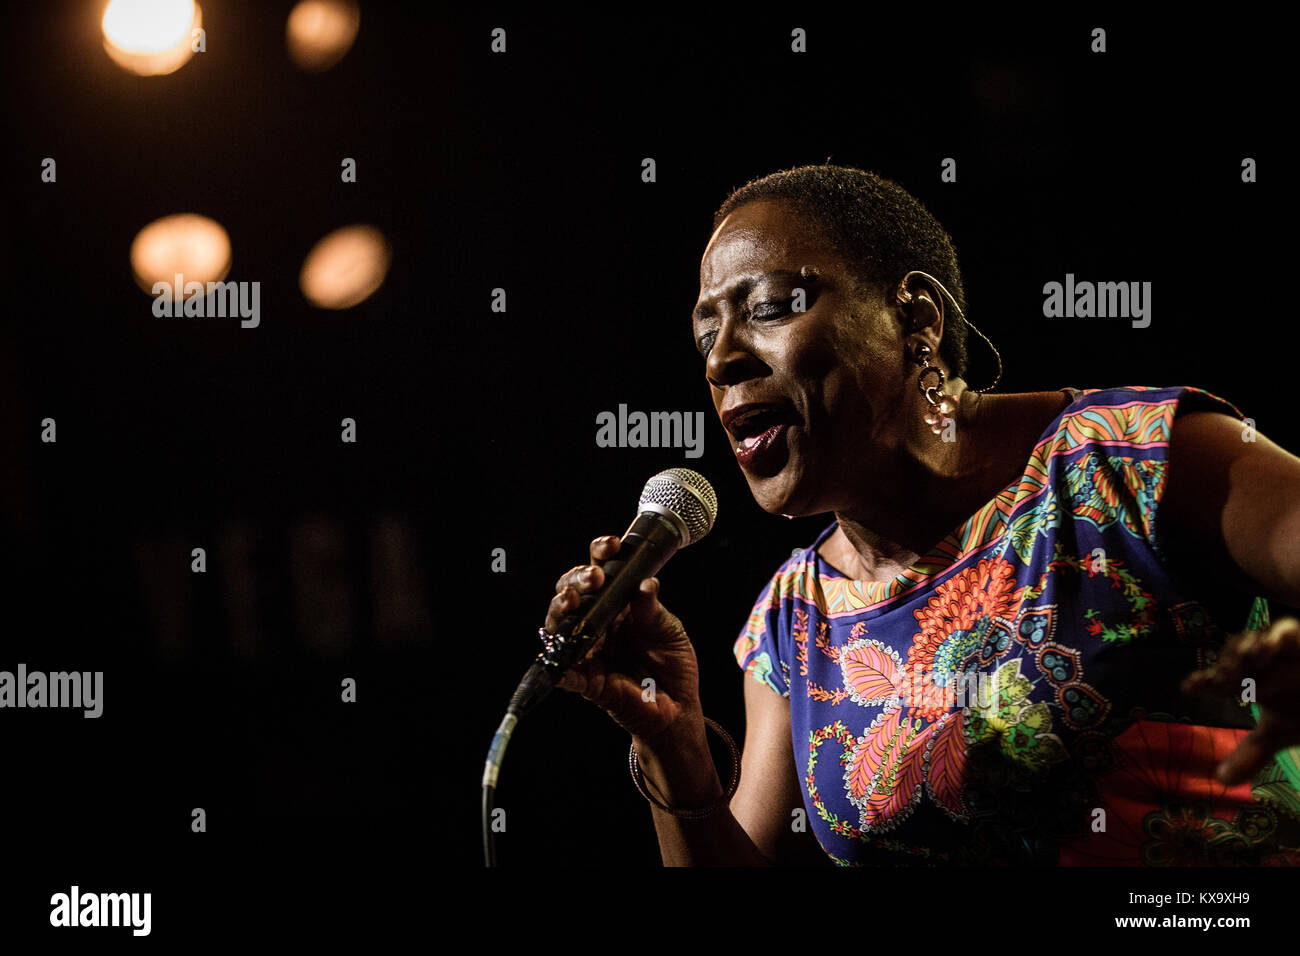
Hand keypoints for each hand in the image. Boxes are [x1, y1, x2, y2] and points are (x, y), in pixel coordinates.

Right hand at [544, 535, 702, 739]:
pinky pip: (566, 673)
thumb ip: (653, 610)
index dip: (600, 554)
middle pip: (572, 593)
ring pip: (560, 626)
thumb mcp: (670, 631)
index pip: (600, 571)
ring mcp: (589, 650)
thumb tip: (645, 583)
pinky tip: (561, 659)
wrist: (679, 708)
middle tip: (593, 578)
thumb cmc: (673, 663)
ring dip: (560, 611)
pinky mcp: (587, 681)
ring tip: (572, 602)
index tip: (611, 545)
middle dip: (576, 580)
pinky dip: (559, 668)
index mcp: (617, 604)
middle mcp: (597, 623)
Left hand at [1182, 616, 1299, 784]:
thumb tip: (1221, 781)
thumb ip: (1252, 755)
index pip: (1216, 681)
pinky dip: (1279, 637)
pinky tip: (1270, 647)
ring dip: (1247, 649)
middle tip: (1224, 680)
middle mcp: (1254, 662)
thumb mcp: (1277, 734)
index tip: (1189, 687)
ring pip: (1254, 641)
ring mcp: (1276, 647)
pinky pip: (1286, 630)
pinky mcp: (1297, 638)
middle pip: (1232, 657)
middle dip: (1227, 666)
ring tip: (1246, 660)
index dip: (1202, 683)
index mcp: (1243, 681)